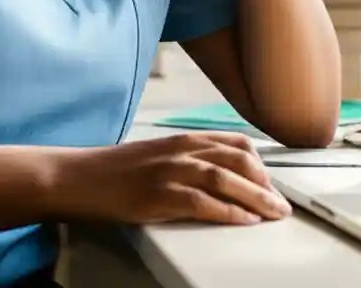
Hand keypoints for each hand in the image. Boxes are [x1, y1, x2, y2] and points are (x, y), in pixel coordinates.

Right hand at [52, 132, 291, 225]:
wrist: (79, 177)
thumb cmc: (116, 170)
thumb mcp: (159, 154)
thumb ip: (188, 158)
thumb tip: (220, 174)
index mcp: (184, 139)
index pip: (236, 143)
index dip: (260, 164)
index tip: (271, 182)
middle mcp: (183, 149)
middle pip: (240, 161)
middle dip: (266, 184)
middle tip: (280, 204)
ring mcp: (172, 171)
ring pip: (228, 180)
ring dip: (257, 198)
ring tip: (273, 214)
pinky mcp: (161, 195)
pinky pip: (205, 203)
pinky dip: (229, 212)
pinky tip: (243, 221)